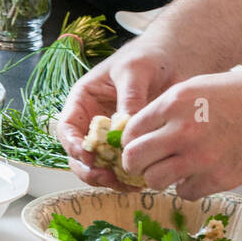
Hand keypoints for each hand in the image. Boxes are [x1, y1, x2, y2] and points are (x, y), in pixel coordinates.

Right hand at [56, 35, 188, 189]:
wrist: (174, 60)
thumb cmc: (146, 57)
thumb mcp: (134, 71)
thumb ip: (129, 97)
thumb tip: (125, 128)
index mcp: (83, 100)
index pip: (67, 128)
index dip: (72, 145)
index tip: (88, 156)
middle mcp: (92, 121)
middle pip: (79, 154)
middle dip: (89, 169)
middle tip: (107, 177)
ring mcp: (110, 136)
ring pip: (100, 166)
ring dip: (109, 178)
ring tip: (127, 183)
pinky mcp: (130, 145)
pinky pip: (123, 166)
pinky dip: (128, 177)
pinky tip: (141, 181)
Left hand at [118, 68, 241, 199]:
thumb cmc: (239, 94)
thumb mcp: (195, 87)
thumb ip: (166, 108)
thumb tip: (138, 133)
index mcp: (174, 102)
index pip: (130, 132)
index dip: (129, 141)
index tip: (136, 145)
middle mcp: (182, 130)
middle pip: (134, 159)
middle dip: (135, 163)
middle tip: (144, 163)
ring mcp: (200, 157)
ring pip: (154, 181)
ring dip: (159, 177)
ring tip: (172, 168)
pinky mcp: (217, 179)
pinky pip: (184, 193)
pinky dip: (187, 186)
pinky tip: (198, 172)